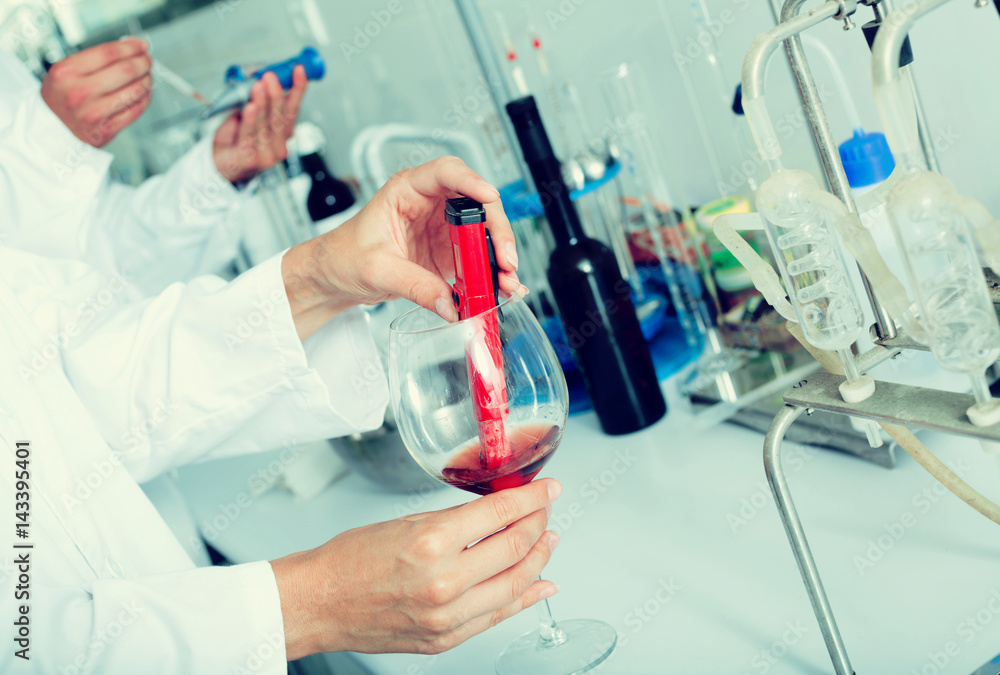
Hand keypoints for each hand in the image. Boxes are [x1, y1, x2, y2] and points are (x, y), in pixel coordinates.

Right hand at [40, 37, 151, 146]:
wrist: (51, 130)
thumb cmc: (60, 98)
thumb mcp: (65, 71)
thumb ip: (94, 59)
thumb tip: (128, 48)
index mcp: (67, 72)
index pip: (108, 53)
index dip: (130, 47)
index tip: (140, 45)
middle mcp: (81, 92)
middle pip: (126, 70)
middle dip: (142, 62)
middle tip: (147, 60)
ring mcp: (95, 113)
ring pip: (135, 90)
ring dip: (147, 80)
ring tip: (147, 75)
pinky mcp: (107, 129)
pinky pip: (136, 110)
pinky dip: (145, 98)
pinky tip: (144, 92)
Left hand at [212, 67, 307, 184]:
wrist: (219, 163)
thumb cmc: (235, 139)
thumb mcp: (249, 114)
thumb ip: (256, 99)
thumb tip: (260, 76)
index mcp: (282, 133)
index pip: (293, 109)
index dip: (298, 89)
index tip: (299, 71)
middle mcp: (278, 145)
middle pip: (281, 118)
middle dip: (277, 95)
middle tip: (272, 77)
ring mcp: (266, 155)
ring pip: (266, 126)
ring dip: (263, 104)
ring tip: (258, 86)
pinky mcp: (250, 160)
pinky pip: (249, 136)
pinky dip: (250, 120)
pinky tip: (250, 108)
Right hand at [271, 478, 561, 658]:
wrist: (319, 602)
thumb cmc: (350, 559)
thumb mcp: (407, 521)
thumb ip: (455, 520)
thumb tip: (493, 514)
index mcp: (432, 541)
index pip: (501, 513)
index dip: (533, 498)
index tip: (548, 490)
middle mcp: (444, 581)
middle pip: (515, 548)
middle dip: (539, 524)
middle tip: (546, 511)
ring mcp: (447, 616)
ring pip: (515, 585)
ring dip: (539, 560)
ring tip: (548, 542)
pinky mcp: (445, 639)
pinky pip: (497, 616)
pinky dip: (524, 598)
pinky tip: (539, 584)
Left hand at [282, 156, 521, 339]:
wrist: (337, 275)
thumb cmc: (345, 255)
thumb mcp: (377, 269)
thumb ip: (415, 286)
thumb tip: (450, 304)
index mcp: (408, 190)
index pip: (445, 173)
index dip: (471, 181)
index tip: (489, 198)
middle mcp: (431, 204)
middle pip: (476, 204)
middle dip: (497, 231)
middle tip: (505, 259)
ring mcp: (443, 229)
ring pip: (483, 233)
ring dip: (499, 256)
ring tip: (507, 280)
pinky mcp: (448, 253)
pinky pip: (477, 259)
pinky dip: (490, 274)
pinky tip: (500, 288)